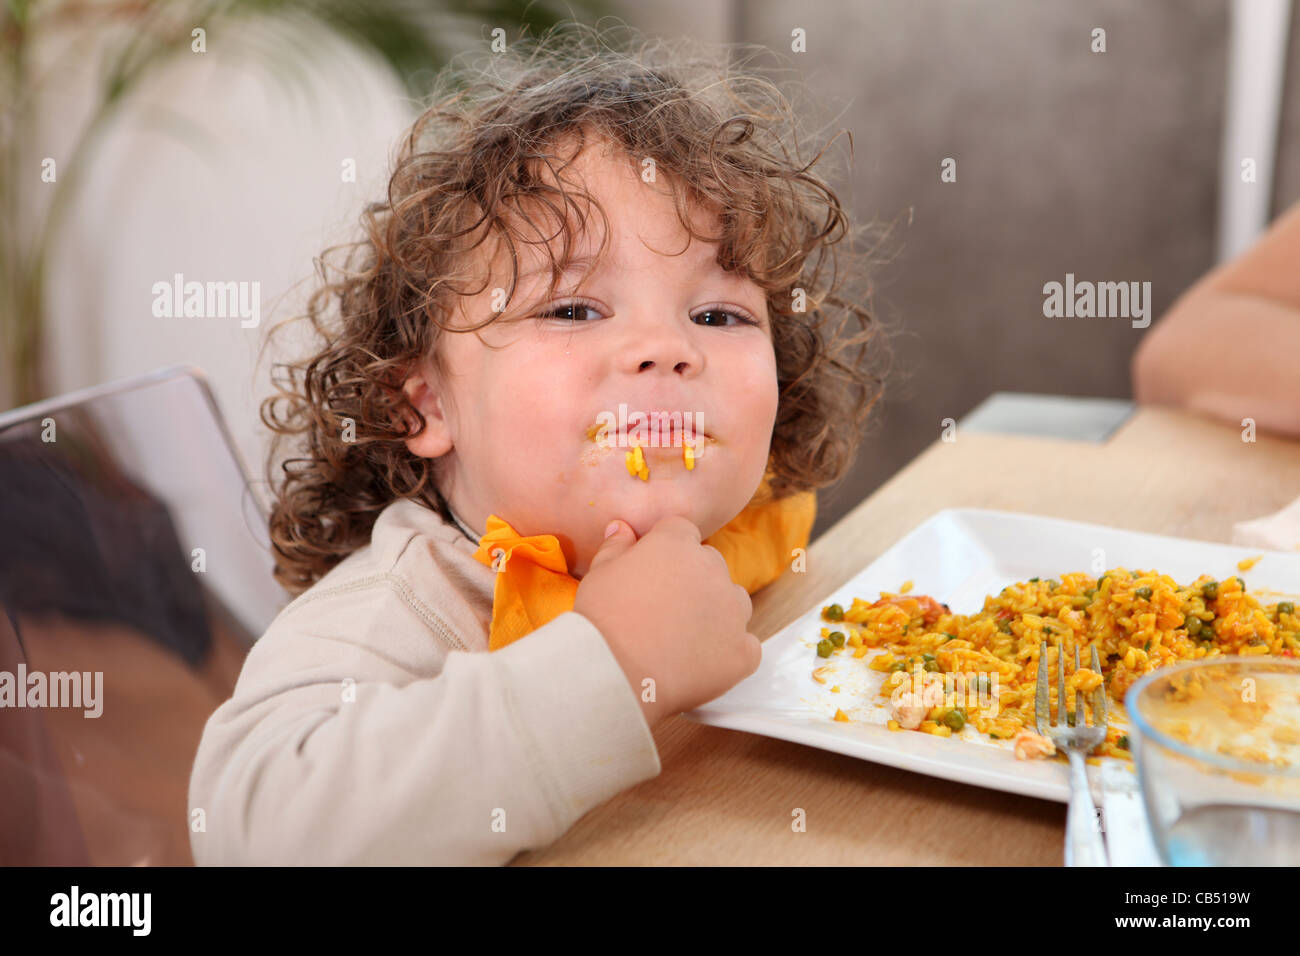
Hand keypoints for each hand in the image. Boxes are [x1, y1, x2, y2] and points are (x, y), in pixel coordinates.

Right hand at [574, 516, 761, 728]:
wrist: (613, 674)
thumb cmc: (601, 620)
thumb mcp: (599, 574)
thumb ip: (616, 546)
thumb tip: (622, 527)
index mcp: (677, 544)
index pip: (682, 531)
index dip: (666, 550)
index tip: (651, 572)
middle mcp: (712, 570)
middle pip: (711, 564)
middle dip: (693, 579)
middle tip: (664, 608)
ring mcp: (732, 611)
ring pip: (734, 601)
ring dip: (717, 612)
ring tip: (684, 636)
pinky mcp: (742, 651)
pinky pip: (746, 645)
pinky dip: (729, 652)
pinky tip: (701, 663)